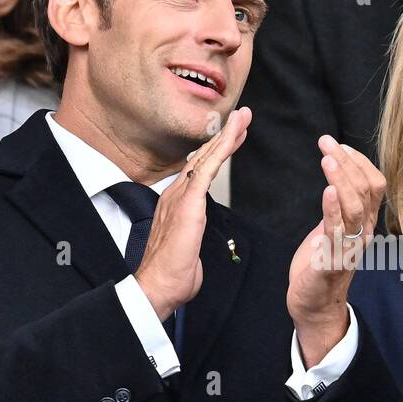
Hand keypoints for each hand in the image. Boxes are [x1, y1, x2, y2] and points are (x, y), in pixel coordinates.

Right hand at [135, 107, 250, 319]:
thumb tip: (196, 238)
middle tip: (243, 116)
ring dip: (227, 135)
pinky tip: (233, 135)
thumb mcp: (188, 247)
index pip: (200, 170)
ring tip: (243, 117)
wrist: (159, 285)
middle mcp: (176, 194)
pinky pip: (207, 169)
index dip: (217, 151)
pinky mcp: (188, 203)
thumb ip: (193, 235)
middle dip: (225, 135)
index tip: (234, 137)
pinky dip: (222, 149)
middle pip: (204, 157)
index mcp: (177, 204)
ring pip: (207, 158)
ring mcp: (180, 196)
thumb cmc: (173, 273)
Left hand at [287, 135, 385, 365]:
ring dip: (342, 180)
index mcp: (364, 223)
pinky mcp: (331, 263)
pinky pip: (336, 233)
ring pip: (355, 207)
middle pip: (366, 190)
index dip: (360, 162)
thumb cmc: (321, 264)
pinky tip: (327, 191)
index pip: (374, 185)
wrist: (314, 305)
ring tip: (327, 159)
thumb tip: (336, 174)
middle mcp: (362, 233)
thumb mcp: (332, 228)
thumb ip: (339, 206)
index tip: (340, 145)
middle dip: (348, 163)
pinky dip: (333, 210)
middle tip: (326, 142)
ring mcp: (349, 248)